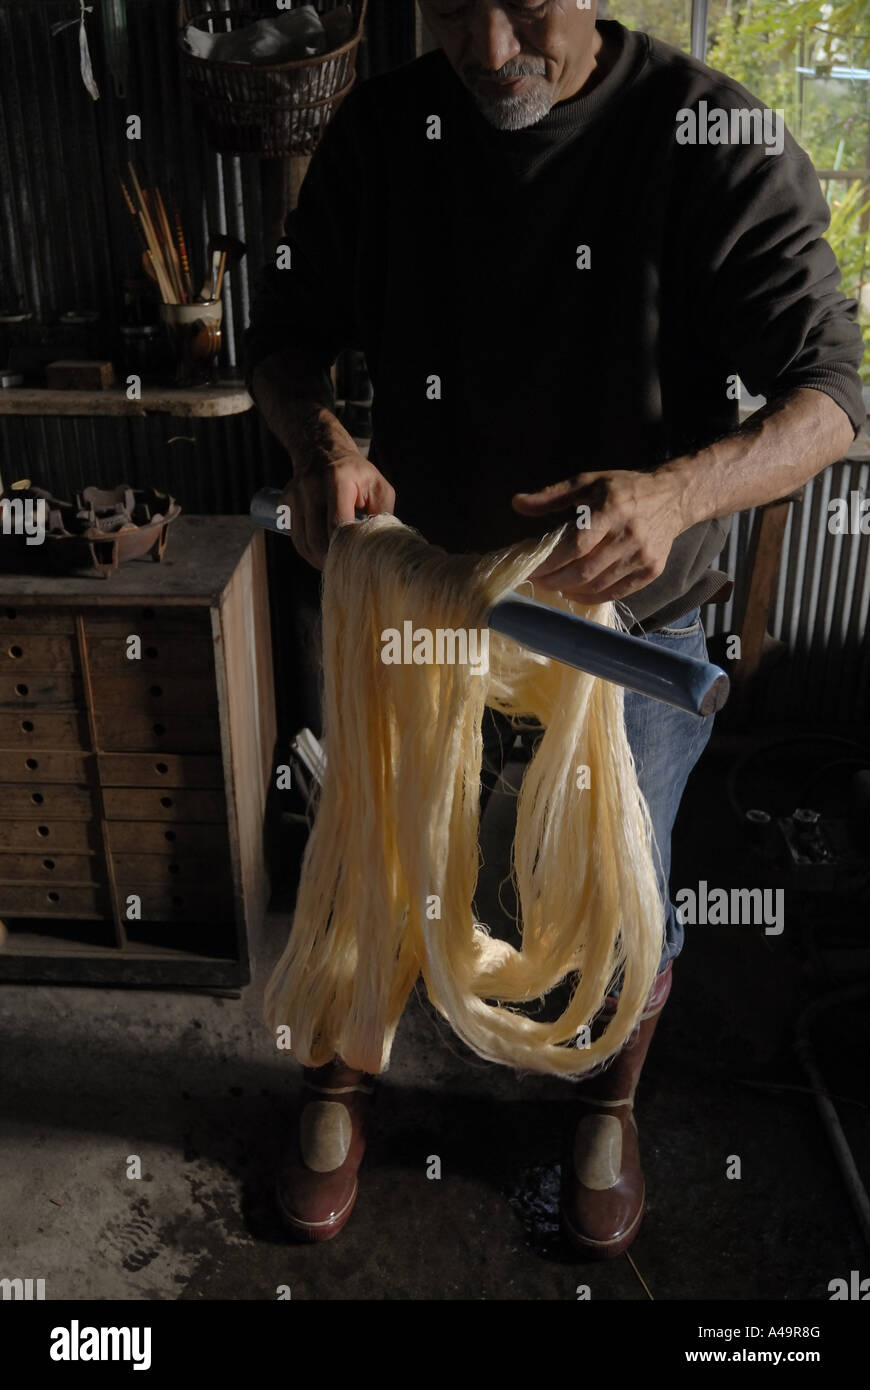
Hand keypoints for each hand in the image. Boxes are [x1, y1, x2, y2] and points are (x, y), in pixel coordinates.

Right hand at [283, 453, 395, 568]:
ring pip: (303, 540)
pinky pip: (295, 536)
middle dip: (330, 558)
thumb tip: (381, 544)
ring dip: (317, 559)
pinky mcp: (286, 502)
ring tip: (332, 565)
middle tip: (344, 568)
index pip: (337, 523)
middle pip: (317, 537)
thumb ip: (383, 514)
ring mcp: (296, 495)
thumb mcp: (378, 486)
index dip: (345, 546)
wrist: (323, 451)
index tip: (355, 558)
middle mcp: (311, 487)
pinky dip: (307, 551)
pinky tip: (320, 556)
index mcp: (337, 480)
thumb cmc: (356, 473)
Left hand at [511, 469, 687, 603]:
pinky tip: (576, 592)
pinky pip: (616, 593)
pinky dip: (591, 597)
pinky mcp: (652, 571)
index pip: (575, 546)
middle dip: (554, 581)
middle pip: (584, 571)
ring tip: (554, 585)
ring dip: (570, 590)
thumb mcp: (587, 482)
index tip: (529, 569)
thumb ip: (551, 496)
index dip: (549, 563)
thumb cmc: (624, 488)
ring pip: (598, 586)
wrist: (673, 497)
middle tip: (537, 580)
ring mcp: (643, 557)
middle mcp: (629, 536)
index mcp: (611, 510)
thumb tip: (516, 504)